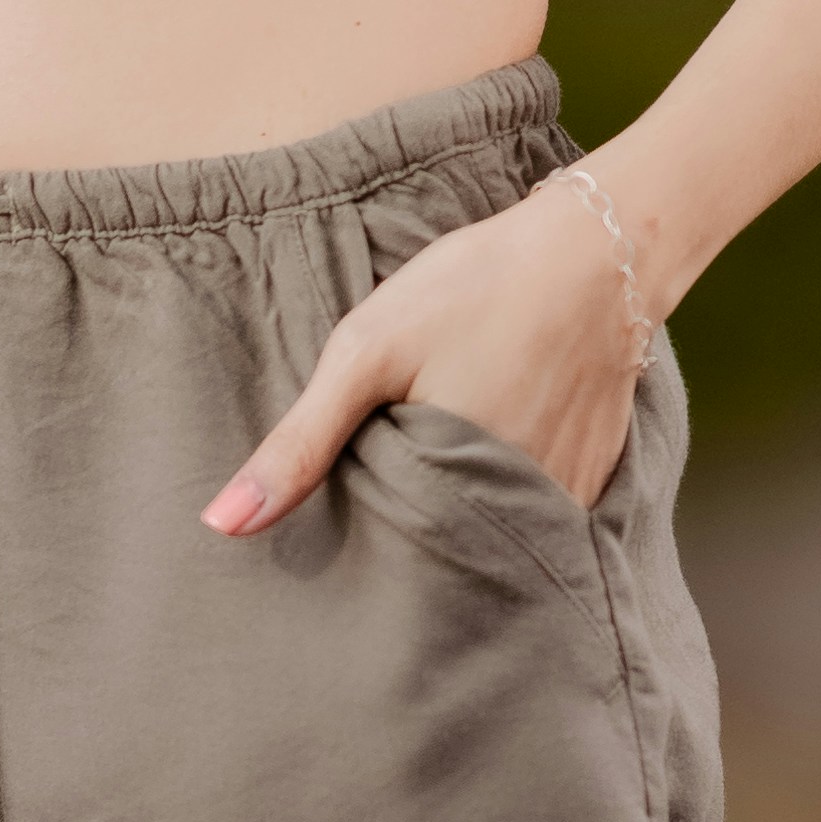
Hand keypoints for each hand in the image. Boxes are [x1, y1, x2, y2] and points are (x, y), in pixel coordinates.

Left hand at [205, 173, 647, 533]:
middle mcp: (517, 517)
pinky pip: (538, 518)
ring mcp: (564, 504)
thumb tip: (223, 525)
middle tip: (390, 500)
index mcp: (453, 496)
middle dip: (412, 548)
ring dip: (462, 527)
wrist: (597, 251)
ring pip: (493, 540)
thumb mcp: (370, 351)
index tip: (339, 542)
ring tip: (433, 483)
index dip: (361, 555)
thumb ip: (300, 442)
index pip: (393, 570)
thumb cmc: (476, 289)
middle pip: (445, 561)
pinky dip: (508, 504)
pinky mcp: (593, 484)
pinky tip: (488, 461)